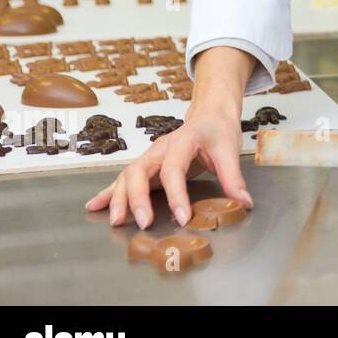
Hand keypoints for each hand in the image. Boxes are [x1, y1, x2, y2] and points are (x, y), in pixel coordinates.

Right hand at [84, 45, 253, 227]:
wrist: (209, 114)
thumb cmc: (217, 131)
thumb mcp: (229, 150)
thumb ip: (234, 178)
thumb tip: (243, 203)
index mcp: (182, 141)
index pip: (174, 169)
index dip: (177, 194)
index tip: (182, 217)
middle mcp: (160, 148)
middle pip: (140, 170)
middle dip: (137, 198)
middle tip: (144, 222)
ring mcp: (150, 156)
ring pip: (127, 175)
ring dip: (118, 198)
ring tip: (114, 220)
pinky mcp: (146, 165)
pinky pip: (123, 179)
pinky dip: (108, 192)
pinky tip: (94, 205)